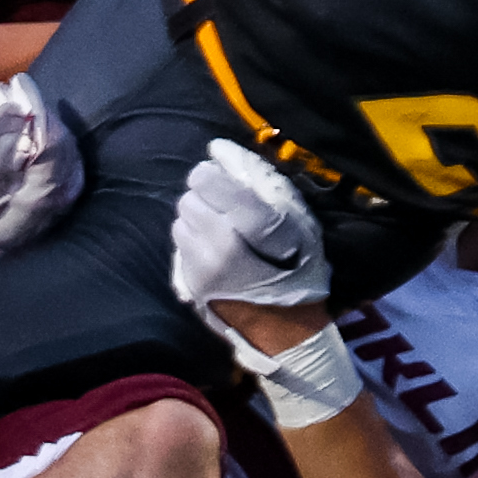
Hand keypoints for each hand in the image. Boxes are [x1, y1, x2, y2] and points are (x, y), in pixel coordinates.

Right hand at [0, 74, 83, 283]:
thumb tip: (11, 106)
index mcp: (43, 198)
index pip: (50, 142)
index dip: (35, 108)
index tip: (16, 83)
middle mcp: (65, 196)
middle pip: (60, 138)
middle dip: (36, 108)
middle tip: (10, 85)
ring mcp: (70, 195)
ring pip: (63, 143)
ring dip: (39, 117)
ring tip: (11, 96)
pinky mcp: (69, 191)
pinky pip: (61, 152)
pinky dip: (44, 131)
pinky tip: (25, 120)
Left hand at [170, 138, 330, 328]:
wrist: (282, 328)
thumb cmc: (297, 266)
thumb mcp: (298, 220)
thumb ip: (262, 180)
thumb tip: (219, 148)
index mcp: (257, 230)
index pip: (215, 186)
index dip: (209, 174)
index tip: (212, 171)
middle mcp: (224, 249)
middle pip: (191, 200)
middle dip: (203, 196)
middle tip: (221, 205)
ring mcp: (203, 268)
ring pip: (180, 219)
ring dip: (195, 216)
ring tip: (218, 227)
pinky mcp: (189, 282)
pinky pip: (179, 241)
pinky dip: (191, 236)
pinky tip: (211, 246)